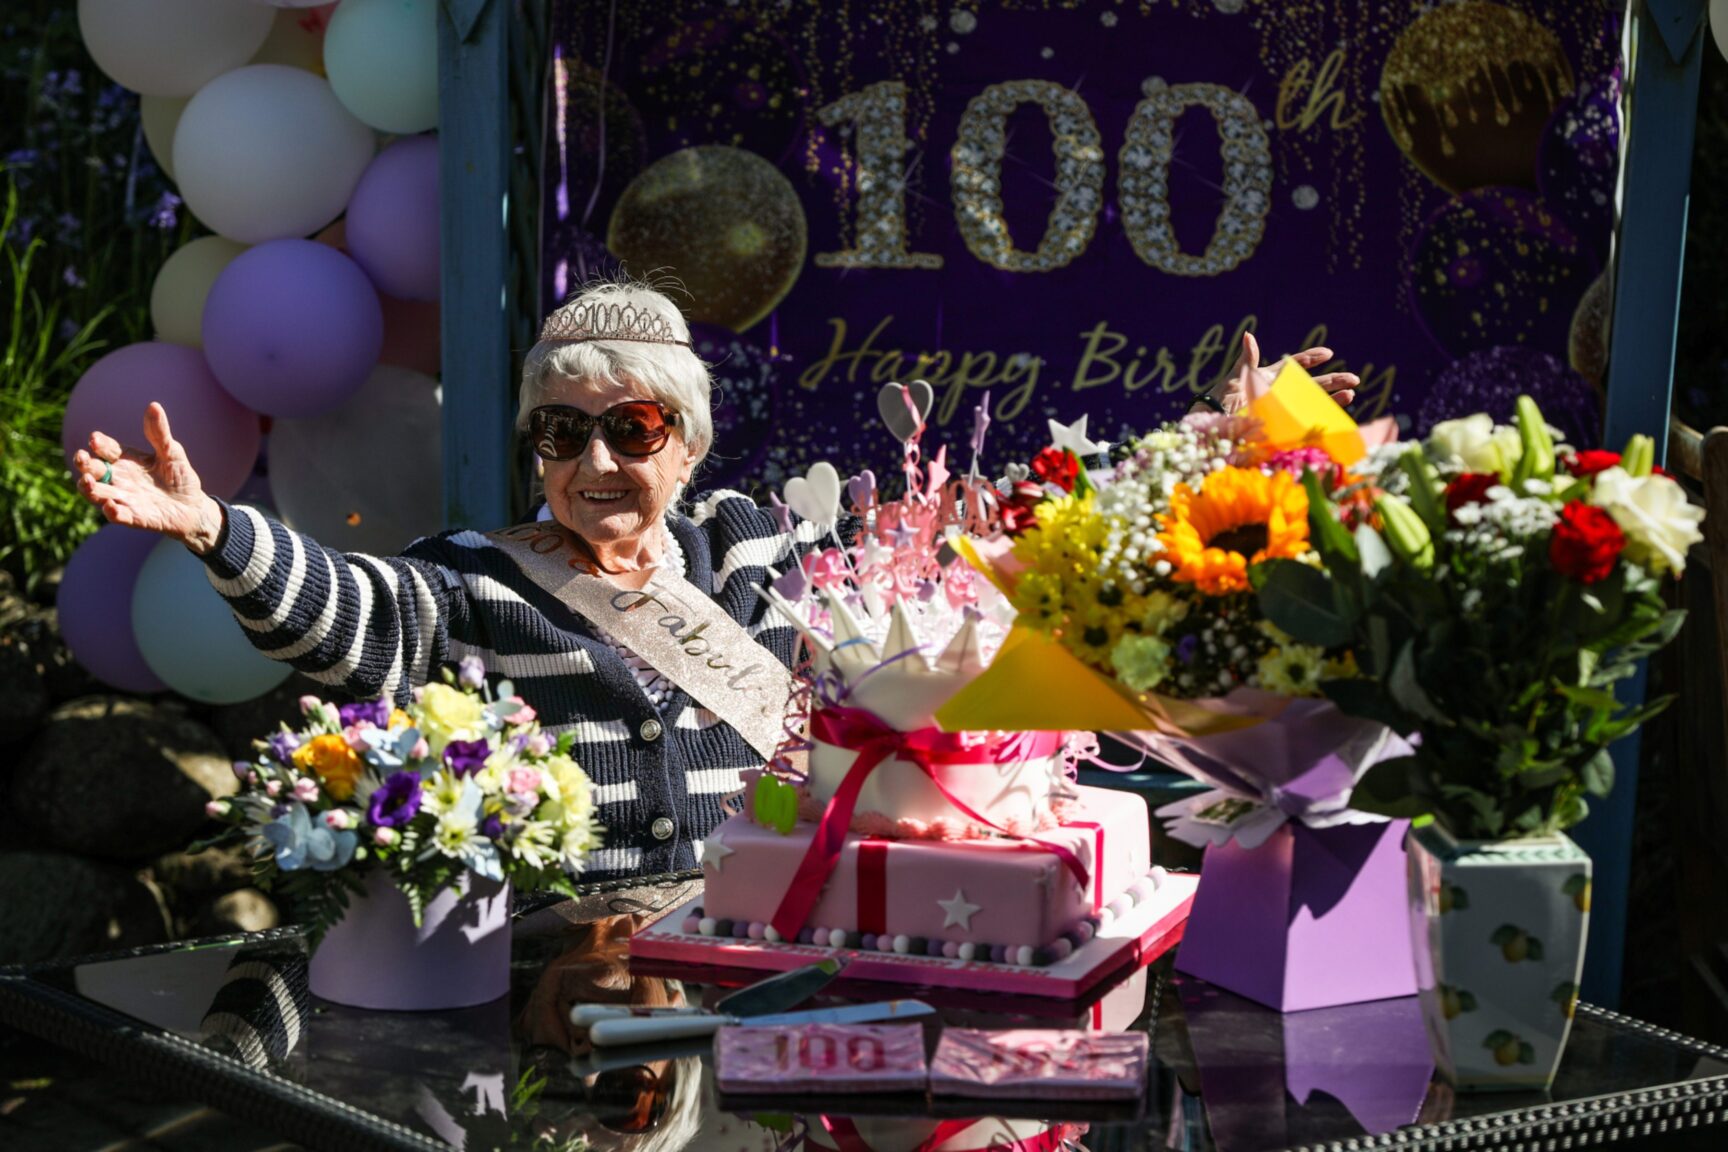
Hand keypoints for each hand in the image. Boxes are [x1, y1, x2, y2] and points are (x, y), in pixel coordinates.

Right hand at [74, 402, 225, 553]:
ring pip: (98, 494)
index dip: (99, 444)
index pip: (106, 450)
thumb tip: (154, 406)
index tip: (95, 439)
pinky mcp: (136, 518)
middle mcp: (119, 479)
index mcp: (125, 460)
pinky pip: (120, 516)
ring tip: (87, 482)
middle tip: (81, 458)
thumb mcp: (171, 452)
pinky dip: (113, 512)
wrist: (194, 506)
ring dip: (90, 489)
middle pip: (94, 471)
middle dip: (84, 465)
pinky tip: (111, 506)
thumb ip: (159, 433)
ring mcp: (125, 499)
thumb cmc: (180, 477)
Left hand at [1196, 333, 1359, 414]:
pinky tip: (1336, 416)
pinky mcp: (1282, 425)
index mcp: (1271, 377)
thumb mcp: (1237, 377)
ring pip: (1313, 403)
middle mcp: (1281, 393)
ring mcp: (1283, 409)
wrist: (1214, 424)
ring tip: (1351, 394)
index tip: (1328, 353)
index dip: (1311, 358)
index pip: (1295, 365)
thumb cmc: (1223, 399)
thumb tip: (1250, 335)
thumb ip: (1248, 358)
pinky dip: (1320, 419)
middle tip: (1355, 379)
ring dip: (1333, 399)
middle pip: (1312, 385)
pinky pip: (1305, 422)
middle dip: (1334, 381)